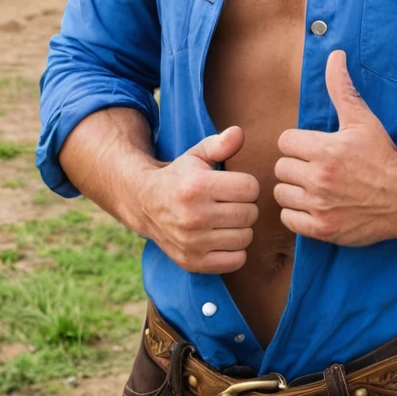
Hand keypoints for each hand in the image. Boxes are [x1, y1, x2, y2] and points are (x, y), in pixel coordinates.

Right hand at [138, 126, 259, 272]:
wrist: (145, 204)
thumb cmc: (180, 176)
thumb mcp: (197, 155)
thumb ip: (220, 143)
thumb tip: (239, 133)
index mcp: (197, 187)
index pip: (250, 188)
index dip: (247, 185)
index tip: (235, 185)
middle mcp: (194, 216)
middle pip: (250, 214)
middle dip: (245, 205)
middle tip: (230, 202)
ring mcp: (192, 243)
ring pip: (246, 237)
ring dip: (241, 228)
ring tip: (225, 219)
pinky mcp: (193, 262)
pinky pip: (237, 260)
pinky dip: (235, 250)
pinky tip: (222, 237)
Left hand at [273, 50, 396, 245]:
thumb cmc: (383, 155)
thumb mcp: (363, 119)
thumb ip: (342, 88)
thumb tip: (334, 55)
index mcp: (325, 149)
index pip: (285, 141)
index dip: (298, 143)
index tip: (313, 147)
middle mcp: (319, 178)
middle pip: (281, 167)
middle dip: (295, 165)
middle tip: (313, 166)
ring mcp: (320, 206)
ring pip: (282, 193)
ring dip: (293, 189)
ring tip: (312, 186)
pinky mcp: (322, 229)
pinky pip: (288, 219)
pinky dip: (296, 213)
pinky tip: (313, 205)